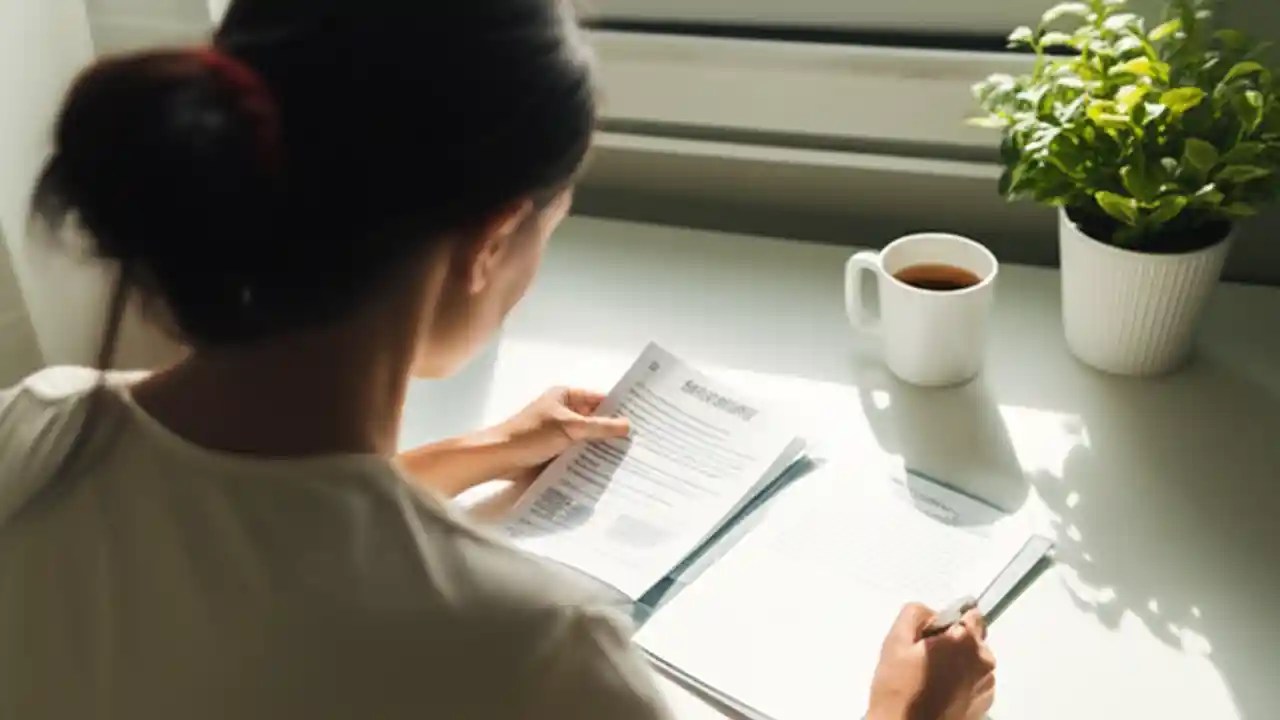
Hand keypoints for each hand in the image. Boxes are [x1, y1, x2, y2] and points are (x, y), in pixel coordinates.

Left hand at [398, 387, 627, 498]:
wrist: (496, 460)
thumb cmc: (528, 436)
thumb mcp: (568, 428)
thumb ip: (599, 427)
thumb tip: (628, 426)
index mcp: (566, 396)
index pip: (601, 399)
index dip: (621, 407)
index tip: (646, 417)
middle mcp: (565, 413)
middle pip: (597, 421)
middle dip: (616, 431)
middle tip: (645, 442)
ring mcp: (561, 434)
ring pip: (589, 441)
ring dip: (604, 449)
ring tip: (633, 459)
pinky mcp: (556, 453)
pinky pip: (579, 456)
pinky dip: (591, 462)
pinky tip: (609, 472)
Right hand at [866, 603, 996, 719]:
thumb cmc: (900, 690)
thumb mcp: (895, 641)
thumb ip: (915, 613)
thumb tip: (932, 613)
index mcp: (964, 640)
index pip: (971, 614)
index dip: (949, 622)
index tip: (931, 636)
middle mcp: (983, 660)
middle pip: (974, 638)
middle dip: (953, 643)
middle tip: (925, 659)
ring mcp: (987, 685)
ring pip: (974, 660)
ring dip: (958, 663)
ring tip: (931, 679)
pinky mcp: (985, 703)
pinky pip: (975, 681)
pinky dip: (962, 683)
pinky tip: (940, 693)